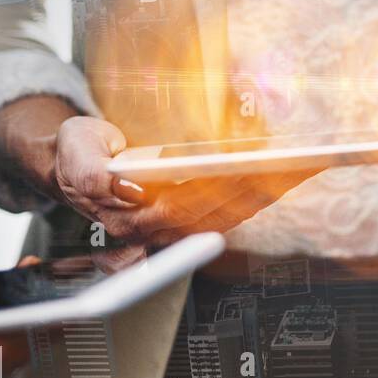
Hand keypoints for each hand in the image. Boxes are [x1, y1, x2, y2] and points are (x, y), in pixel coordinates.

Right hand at [0, 97, 318, 248]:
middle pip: (220, 210)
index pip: (182, 206)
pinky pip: (239, 207)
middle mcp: (159, 227)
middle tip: (292, 160)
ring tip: (303, 163)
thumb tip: (125, 187)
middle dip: (258, 185)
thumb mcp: (74, 149)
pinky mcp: (198, 217)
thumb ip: (88, 169)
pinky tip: (291, 172)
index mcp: (131, 214)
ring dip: (272, 189)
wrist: (81, 165)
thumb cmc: (83, 155)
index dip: (217, 191)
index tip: (247, 171)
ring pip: (236, 211)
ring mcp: (181, 226)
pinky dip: (268, 190)